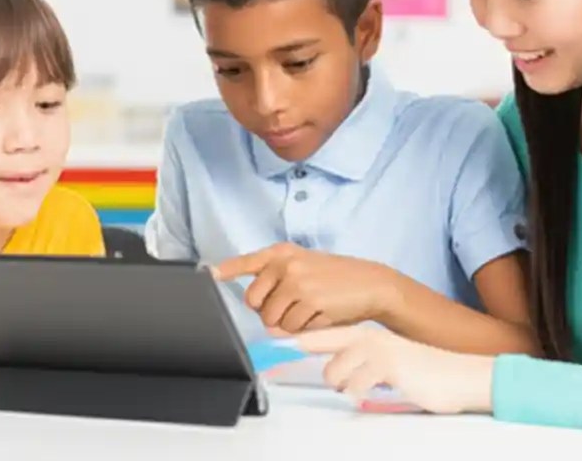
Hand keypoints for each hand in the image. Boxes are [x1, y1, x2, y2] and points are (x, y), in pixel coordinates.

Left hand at [214, 243, 401, 332]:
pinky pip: (292, 328)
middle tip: (292, 307)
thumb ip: (278, 277)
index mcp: (283, 253)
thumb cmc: (337, 278)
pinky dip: (305, 329)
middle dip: (269, 313)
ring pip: (272, 320)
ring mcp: (298, 282)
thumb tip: (255, 305)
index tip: (209, 273)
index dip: (227, 270)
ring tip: (310, 309)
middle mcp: (286, 264)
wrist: (372, 284)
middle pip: (254, 303)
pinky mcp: (310, 301)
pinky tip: (320, 315)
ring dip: (289, 323)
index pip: (248, 262)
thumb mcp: (305, 265)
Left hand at [296, 325, 495, 414]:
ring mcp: (376, 350)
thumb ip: (358, 359)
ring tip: (372, 386)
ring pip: (336, 374)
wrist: (456, 375)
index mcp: (363, 333)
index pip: (320, 333)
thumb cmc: (419, 370)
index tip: (272, 346)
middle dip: (329, 369)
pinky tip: (382, 390)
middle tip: (339, 374)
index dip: (295, 341)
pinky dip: (364, 395)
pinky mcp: (387, 366)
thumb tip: (331, 369)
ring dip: (349, 387)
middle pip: (324, 352)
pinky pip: (357, 387)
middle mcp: (367, 337)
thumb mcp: (385, 359)